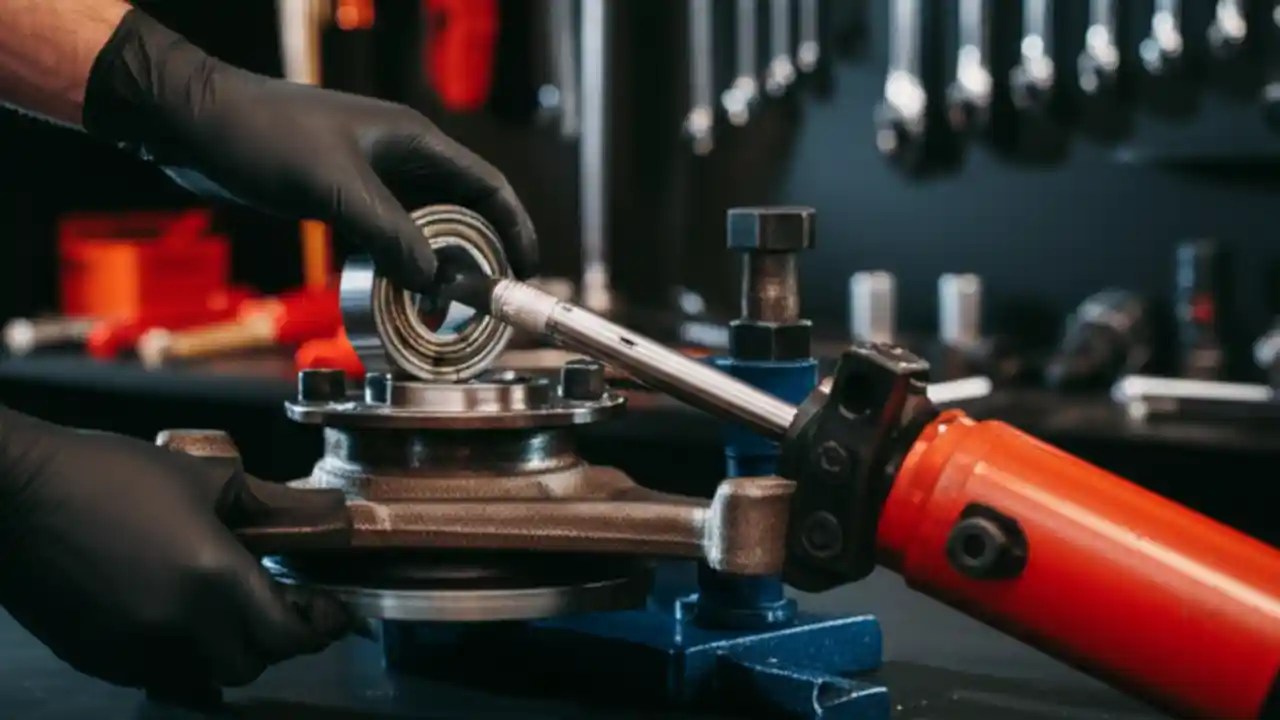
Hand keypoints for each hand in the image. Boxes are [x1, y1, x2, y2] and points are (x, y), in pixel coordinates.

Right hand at [0, 408, 353, 691]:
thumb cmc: (108, 474)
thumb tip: (332, 512)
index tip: (328, 610)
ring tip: (228, 613)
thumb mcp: (205, 477)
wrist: (14, 493)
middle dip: (274, 641)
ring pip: (204, 679)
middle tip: (281, 606)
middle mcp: (179, 626)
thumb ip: (276, 503)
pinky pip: (157, 675)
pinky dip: (180, 658)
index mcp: (213, 578)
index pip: (287, 635)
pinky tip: (178, 619)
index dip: (317, 627)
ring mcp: (134, 649)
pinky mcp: (97, 658)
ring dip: (226, 654)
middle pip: (250, 665)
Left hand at [81, 9, 536, 292]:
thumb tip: (432, 281)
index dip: (514, 227)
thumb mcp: (337, 189)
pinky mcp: (342, 194)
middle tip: (480, 298)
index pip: (486, 185)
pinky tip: (396, 289)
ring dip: (434, 263)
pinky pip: (387, 232)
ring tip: (441, 304)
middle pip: (460, 210)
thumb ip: (391, 235)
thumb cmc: (264, 134)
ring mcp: (371, 175)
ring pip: (422, 226)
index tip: (528, 266)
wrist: (196, 122)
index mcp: (413, 141)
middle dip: (476, 254)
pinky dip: (398, 261)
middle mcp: (400, 157)